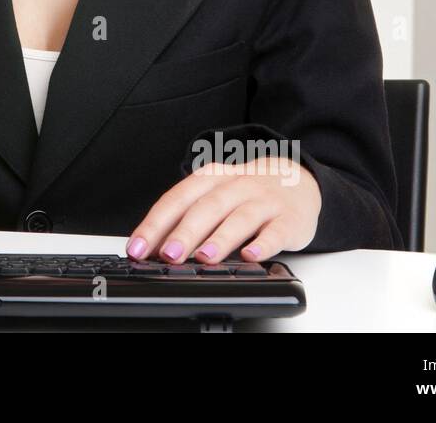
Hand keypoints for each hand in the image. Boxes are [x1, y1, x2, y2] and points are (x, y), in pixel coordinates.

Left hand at [124, 156, 321, 263]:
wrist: (298, 178)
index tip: (137, 248)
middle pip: (207, 207)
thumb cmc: (246, 193)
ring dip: (221, 238)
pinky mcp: (289, 219)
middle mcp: (237, 186)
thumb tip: (153, 248)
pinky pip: (276, 232)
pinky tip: (251, 255)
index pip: (177, 199)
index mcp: (211, 178)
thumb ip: (187, 216)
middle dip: (185, 232)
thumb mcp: (214, 194)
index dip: (155, 224)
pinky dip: (264, 244)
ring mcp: (264, 201)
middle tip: (168, 255)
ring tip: (204, 258)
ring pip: (240, 218)